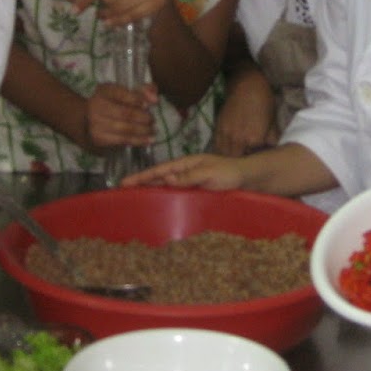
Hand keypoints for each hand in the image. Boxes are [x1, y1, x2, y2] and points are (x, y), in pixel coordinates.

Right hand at [85, 83, 156, 150]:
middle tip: (152, 120)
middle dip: (143, 118)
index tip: (149, 105)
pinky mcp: (98, 138)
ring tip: (152, 130)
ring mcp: (96, 123)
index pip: (122, 94)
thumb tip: (154, 98)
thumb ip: (143, 91)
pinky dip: (138, 141)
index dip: (137, 99)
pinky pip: (122, 140)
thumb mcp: (125, 92)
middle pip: (126, 113)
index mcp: (105, 91)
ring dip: (143, 130)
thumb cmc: (113, 104)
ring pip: (125, 129)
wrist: (89, 121)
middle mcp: (97, 105)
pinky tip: (147, 140)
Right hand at [124, 153, 246, 189]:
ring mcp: (189, 182)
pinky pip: (176, 195)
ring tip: (134, 199)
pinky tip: (158, 206)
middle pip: (158, 177)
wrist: (248, 178)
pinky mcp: (195, 192)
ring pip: (165, 186)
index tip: (125, 182)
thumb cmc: (230, 173)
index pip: (159, 169)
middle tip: (122, 191)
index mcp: (186, 164)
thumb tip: (166, 178)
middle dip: (141, 183)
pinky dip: (165, 198)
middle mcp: (185, 172)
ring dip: (151, 191)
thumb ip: (189, 176)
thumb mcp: (210, 173)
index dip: (141, 176)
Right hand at [211, 69, 278, 157]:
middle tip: (246, 162)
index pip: (253, 160)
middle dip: (241, 163)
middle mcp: (238, 140)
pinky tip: (228, 150)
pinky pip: (217, 147)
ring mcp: (226, 135)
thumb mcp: (273, 122)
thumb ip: (271, 140)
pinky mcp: (217, 129)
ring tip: (236, 159)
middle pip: (237, 161)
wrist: (246, 85)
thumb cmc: (264, 103)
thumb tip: (271, 152)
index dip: (255, 162)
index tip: (257, 161)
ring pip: (225, 156)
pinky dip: (222, 151)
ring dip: (230, 159)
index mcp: (254, 140)